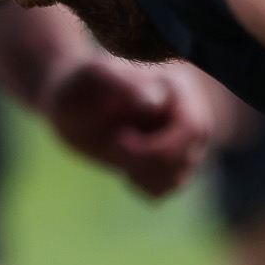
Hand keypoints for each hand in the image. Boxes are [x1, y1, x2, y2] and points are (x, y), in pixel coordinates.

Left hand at [39, 56, 212, 196]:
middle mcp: (189, 113)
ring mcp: (182, 140)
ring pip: (177, 176)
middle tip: (111, 143)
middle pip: (187, 155)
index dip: (157, 145)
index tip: (119, 138)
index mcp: (177, 86)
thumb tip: (153, 101)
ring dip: (140, 172)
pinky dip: (143, 183)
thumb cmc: (82, 84)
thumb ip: (124, 84)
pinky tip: (124, 166)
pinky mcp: (169, 162)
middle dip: (144, 159)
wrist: (72, 102)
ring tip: (114, 148)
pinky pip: (166, 186)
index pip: (192, 127)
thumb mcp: (94, 78)